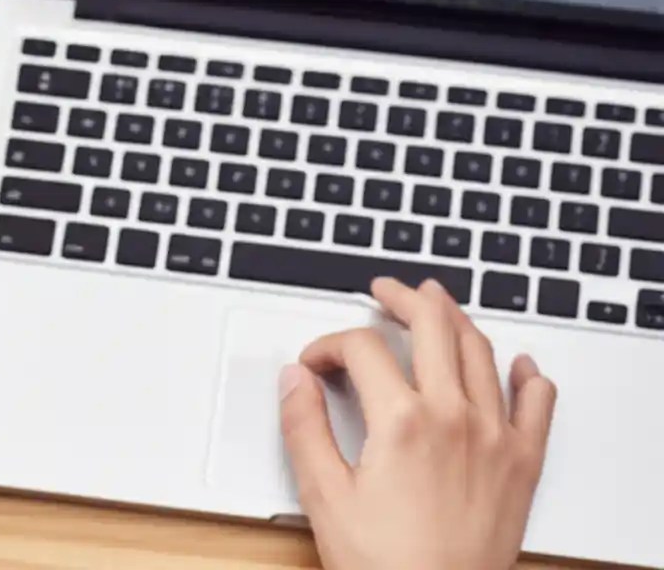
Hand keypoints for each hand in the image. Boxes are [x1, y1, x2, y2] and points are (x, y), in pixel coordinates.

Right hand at [279, 278, 557, 569]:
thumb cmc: (385, 565)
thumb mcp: (324, 496)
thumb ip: (304, 428)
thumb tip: (295, 380)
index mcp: (401, 421)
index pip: (362, 348)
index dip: (330, 344)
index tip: (316, 363)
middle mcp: (454, 416)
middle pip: (433, 325)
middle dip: (404, 298)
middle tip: (386, 290)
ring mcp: (495, 435)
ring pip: (481, 350)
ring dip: (456, 318)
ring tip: (438, 305)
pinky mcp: (523, 461)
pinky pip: (537, 401)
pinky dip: (527, 375)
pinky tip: (516, 364)